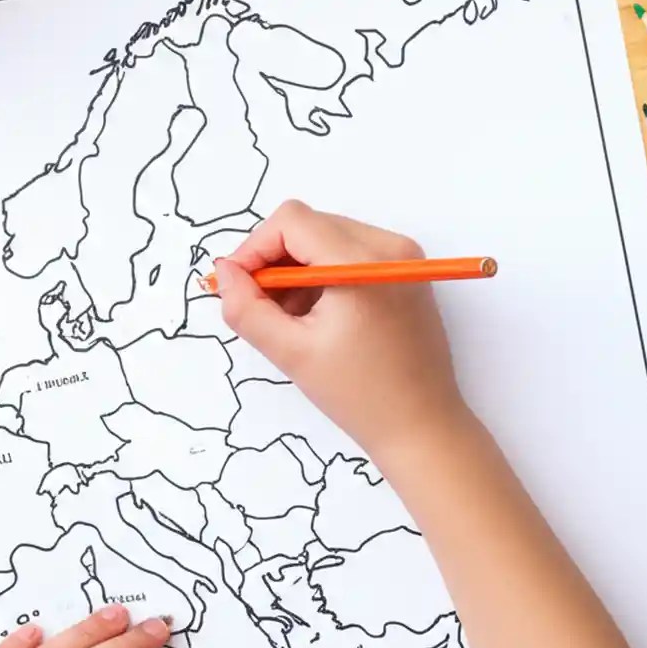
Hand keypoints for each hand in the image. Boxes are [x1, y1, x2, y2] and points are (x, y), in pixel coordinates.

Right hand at [216, 200, 471, 464]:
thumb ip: (247, 308)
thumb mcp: (291, 353)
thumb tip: (224, 272)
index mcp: (361, 262)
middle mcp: (389, 246)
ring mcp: (404, 256)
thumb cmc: (359, 395)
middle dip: (275, 260)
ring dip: (298, 269)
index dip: (254, 248)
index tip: (238, 286)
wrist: (422, 426)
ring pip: (328, 237)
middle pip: (310, 225)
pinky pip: (351, 252)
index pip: (292, 221)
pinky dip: (324, 274)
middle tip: (261, 307)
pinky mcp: (406, 271)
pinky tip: (318, 317)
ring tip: (291, 319)